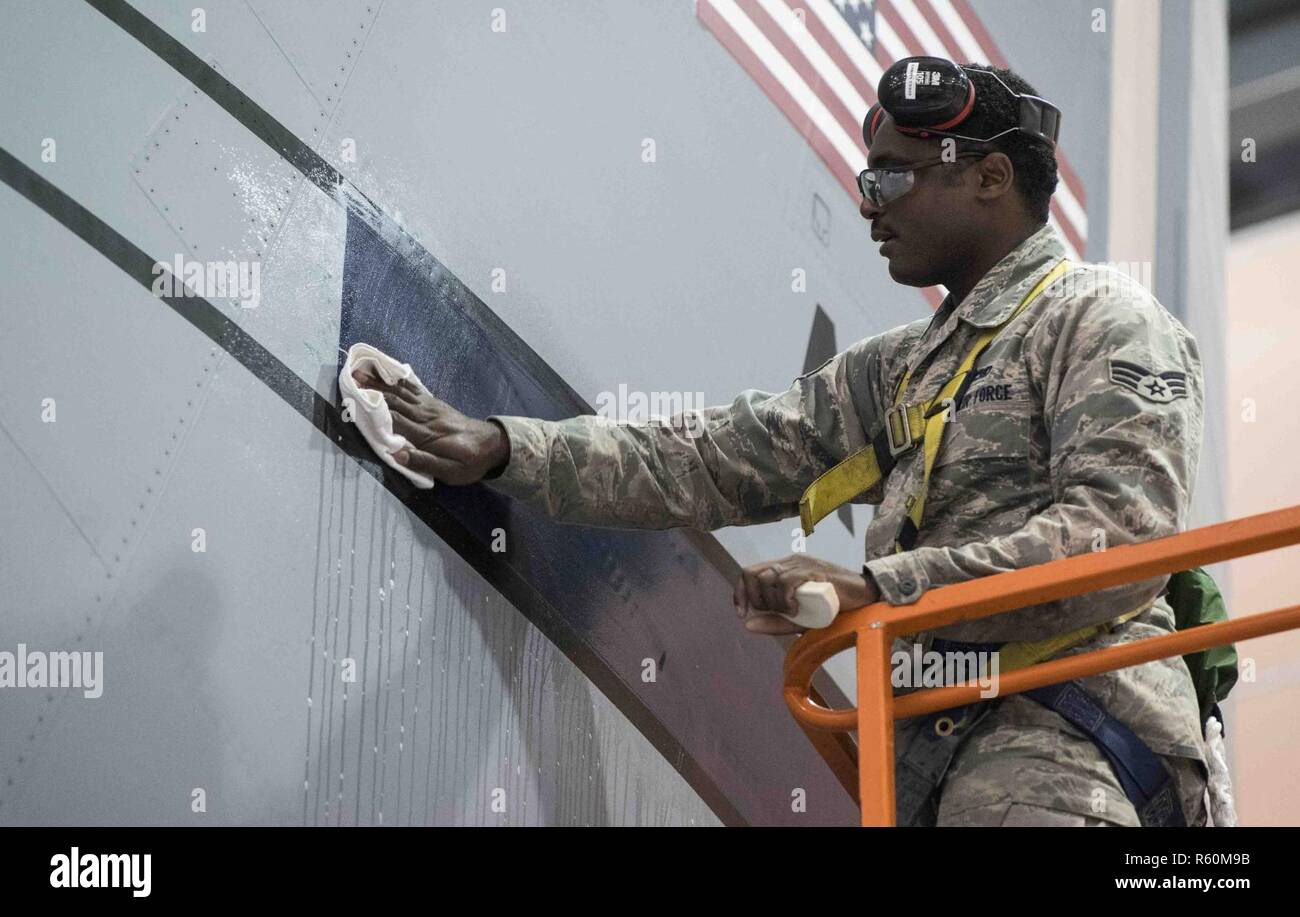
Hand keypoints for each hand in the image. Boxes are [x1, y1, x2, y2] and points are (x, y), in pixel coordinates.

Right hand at [351, 370, 508, 484]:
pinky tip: (391, 372)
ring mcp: (431, 408)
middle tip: (351, 377)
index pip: (395, 419)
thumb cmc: (470, 463)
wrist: (494, 445)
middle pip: (395, 400)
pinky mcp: (436, 404)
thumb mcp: (450, 472)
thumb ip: (424, 463)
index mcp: (427, 435)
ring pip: (402, 391)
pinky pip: (415, 389)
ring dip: (381, 381)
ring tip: (363, 370)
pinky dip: (400, 380)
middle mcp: (426, 417)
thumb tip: (396, 454)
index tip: (355, 400)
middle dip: (372, 389)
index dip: (374, 409)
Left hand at [733, 554, 878, 634]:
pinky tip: (797, 609)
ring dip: (774, 601)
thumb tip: (746, 625)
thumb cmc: (832, 607)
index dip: (740, 592)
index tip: (742, 613)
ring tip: (792, 612)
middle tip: (776, 614)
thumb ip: (775, 622)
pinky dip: (786, 599)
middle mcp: (789, 562)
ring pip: (769, 578)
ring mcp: (801, 564)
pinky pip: (788, 581)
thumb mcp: (799, 619)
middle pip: (753, 574)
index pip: (749, 572)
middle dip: (757, 599)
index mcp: (783, 568)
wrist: (865, 597)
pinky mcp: (813, 570)